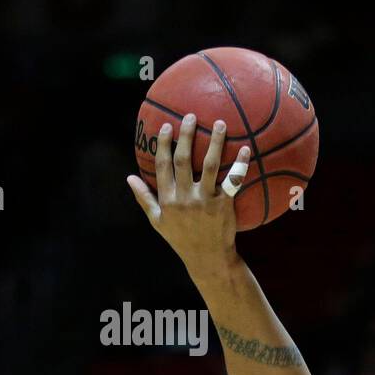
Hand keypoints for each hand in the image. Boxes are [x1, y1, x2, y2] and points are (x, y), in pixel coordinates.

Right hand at [126, 114, 249, 272]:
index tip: (167, 126)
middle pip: (183, 161)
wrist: (208, 258)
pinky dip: (240, 165)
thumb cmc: (181, 239)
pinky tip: (246, 149)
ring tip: (220, 123)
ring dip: (214, 143)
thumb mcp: (157, 221)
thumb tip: (128, 177)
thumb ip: (143, 198)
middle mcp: (185, 197)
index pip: (163, 166)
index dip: (164, 145)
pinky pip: (232, 182)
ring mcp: (205, 200)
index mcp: (167, 198)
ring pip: (209, 166)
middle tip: (191, 116)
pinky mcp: (224, 205)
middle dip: (186, 136)